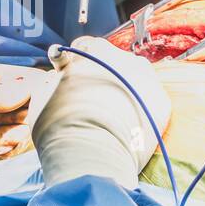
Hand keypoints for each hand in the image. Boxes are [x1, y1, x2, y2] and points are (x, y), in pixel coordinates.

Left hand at [0, 65, 34, 174]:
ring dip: (16, 129)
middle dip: (23, 109)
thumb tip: (25, 87)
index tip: (50, 84)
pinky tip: (15, 145)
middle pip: (4, 99)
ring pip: (2, 121)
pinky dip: (5, 143)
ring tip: (25, 137)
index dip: (25, 80)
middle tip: (42, 117)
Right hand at [33, 37, 169, 188]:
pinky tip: (127, 127)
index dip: (76, 63)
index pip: (85, 46)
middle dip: (103, 77)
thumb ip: (52, 80)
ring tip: (110, 117)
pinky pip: (148, 101)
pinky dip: (139, 110)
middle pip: (113, 62)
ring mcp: (148, 79)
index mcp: (94, 51)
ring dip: (124, 91)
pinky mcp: (162, 103)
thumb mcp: (42, 96)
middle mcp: (125, 58)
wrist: (93, 160)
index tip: (71, 77)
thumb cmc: (60, 127)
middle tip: (90, 102)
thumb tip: (56, 78)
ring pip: (134, 80)